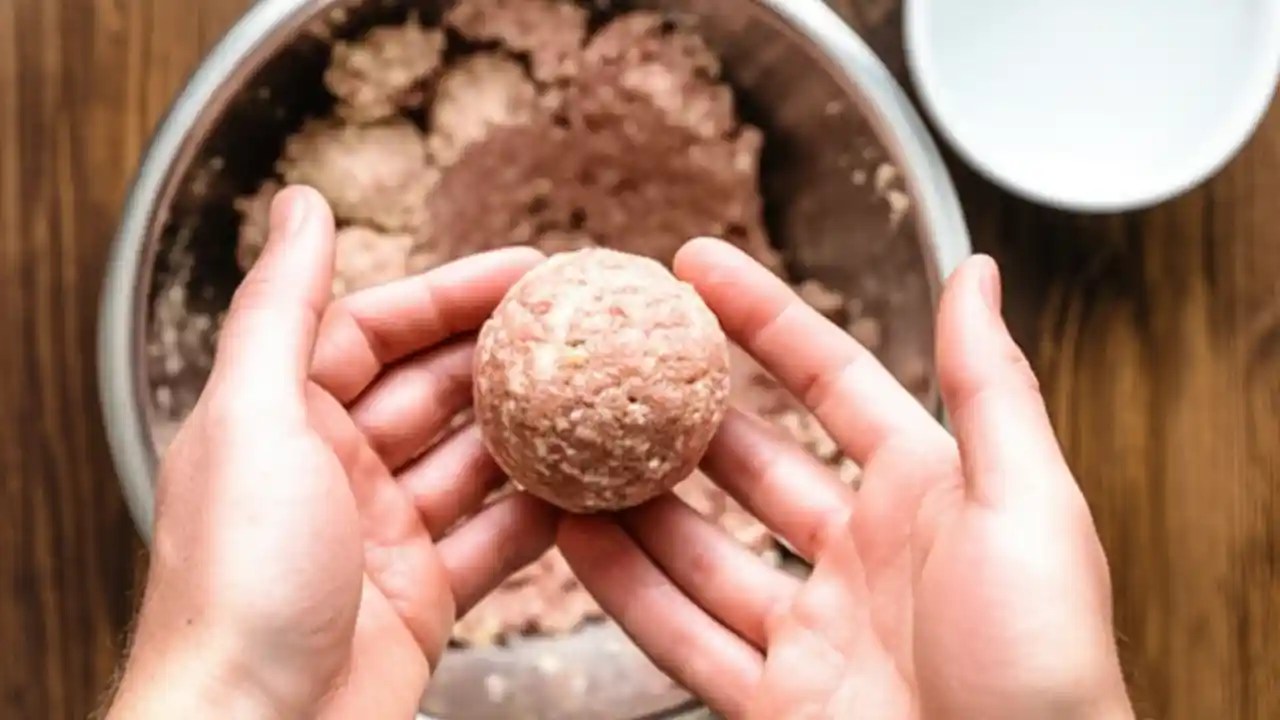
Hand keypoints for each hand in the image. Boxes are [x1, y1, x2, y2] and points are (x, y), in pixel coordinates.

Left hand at [109, 187, 557, 718]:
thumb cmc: (235, 580)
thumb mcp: (253, 418)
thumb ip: (282, 307)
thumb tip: (301, 204)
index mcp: (282, 417)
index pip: (375, 329)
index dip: (452, 294)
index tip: (530, 270)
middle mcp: (334, 468)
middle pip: (434, 389)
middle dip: (505, 356)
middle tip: (586, 326)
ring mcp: (384, 533)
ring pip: (476, 462)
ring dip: (536, 432)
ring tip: (605, 396)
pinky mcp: (424, 594)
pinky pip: (498, 538)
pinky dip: (544, 515)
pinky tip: (593, 486)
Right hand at [558, 239, 1132, 718]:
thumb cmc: (1048, 661)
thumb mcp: (1028, 502)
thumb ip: (989, 386)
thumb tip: (975, 269)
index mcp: (924, 491)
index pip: (826, 379)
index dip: (762, 318)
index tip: (695, 266)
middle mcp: (861, 553)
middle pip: (748, 462)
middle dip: (681, 413)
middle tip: (612, 363)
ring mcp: (813, 629)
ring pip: (701, 549)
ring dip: (637, 502)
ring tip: (571, 448)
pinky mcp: (775, 700)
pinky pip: (683, 634)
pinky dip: (628, 591)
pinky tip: (577, 542)